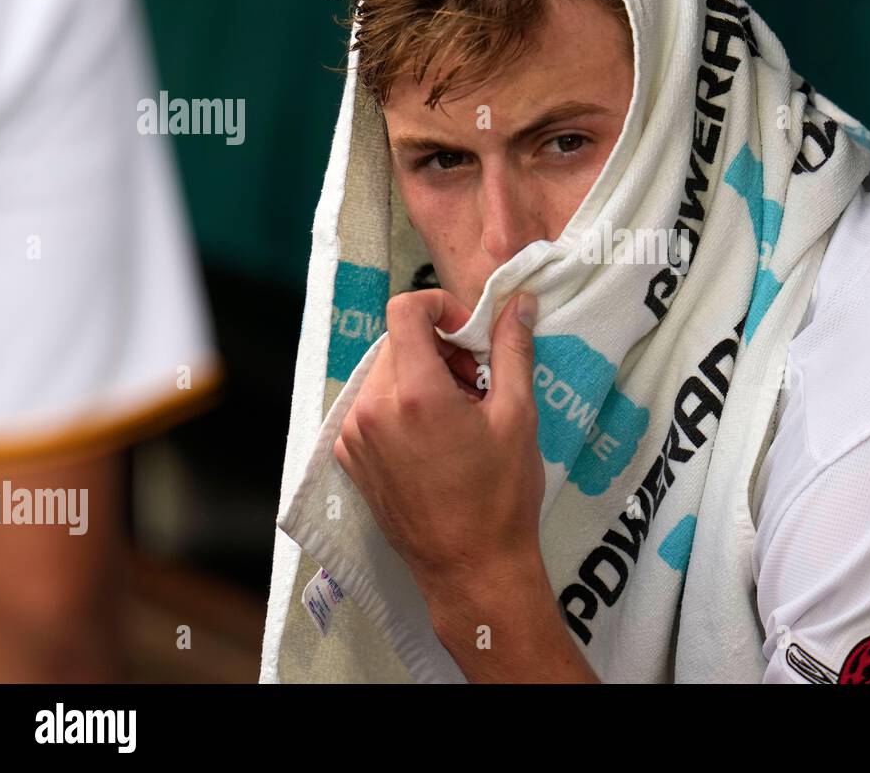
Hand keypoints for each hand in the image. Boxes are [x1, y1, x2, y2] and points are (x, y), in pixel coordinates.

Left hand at [333, 289, 543, 606]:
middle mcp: (371, 409)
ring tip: (459, 416)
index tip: (470, 334)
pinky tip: (436, 439)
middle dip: (440, 348)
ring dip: (423, 377)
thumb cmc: (500, 495)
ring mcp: (355, 436)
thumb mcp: (518, 415)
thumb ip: (512, 349)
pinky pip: (373, 406)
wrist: (471, 568)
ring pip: (386, 373)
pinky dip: (403, 406)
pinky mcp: (351, 458)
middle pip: (399, 342)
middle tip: (477, 384)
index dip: (441, 306)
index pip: (405, 310)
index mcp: (413, 393)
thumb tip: (519, 301)